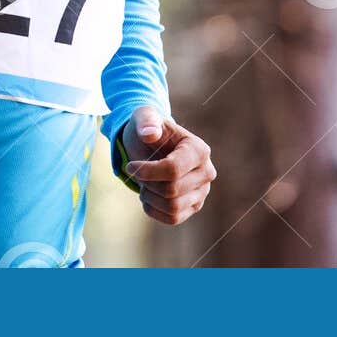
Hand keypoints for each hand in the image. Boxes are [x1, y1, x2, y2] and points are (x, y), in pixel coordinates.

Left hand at [120, 106, 214, 225]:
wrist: (152, 145)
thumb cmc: (148, 129)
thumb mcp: (143, 117)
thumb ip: (146, 121)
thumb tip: (150, 134)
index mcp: (199, 149)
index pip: (173, 170)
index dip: (147, 172)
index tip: (130, 166)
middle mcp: (207, 172)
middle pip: (171, 190)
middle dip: (147, 183)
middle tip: (137, 172)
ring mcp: (202, 191)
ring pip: (172, 207)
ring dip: (149, 197)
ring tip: (144, 183)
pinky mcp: (194, 206)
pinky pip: (173, 219)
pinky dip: (154, 210)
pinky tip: (148, 195)